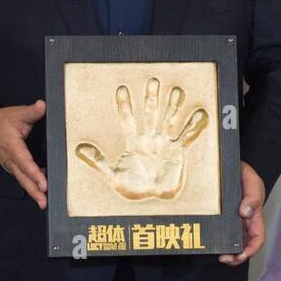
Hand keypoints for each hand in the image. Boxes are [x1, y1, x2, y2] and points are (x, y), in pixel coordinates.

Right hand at [0, 99, 48, 207]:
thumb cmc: (1, 122)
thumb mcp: (17, 113)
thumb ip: (31, 111)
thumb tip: (42, 106)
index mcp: (12, 146)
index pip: (25, 162)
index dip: (35, 174)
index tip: (44, 184)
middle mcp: (10, 159)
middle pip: (23, 178)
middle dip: (34, 191)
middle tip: (44, 202)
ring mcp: (10, 165)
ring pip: (22, 180)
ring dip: (32, 192)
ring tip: (43, 202)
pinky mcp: (12, 167)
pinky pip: (21, 178)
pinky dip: (30, 186)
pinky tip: (40, 190)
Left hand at [74, 79, 208, 201]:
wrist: (153, 200)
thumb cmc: (133, 188)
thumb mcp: (112, 176)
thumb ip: (97, 162)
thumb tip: (79, 148)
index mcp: (134, 142)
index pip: (128, 119)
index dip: (125, 105)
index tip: (122, 89)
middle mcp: (150, 139)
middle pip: (150, 114)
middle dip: (151, 98)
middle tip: (153, 81)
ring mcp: (165, 144)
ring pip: (169, 120)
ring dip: (172, 106)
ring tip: (176, 91)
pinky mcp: (179, 152)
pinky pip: (188, 136)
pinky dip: (194, 126)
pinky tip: (201, 113)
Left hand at [219, 161, 265, 265]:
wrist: (228, 165)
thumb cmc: (244, 174)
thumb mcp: (251, 180)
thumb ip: (252, 195)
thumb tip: (245, 212)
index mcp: (255, 215)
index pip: (258, 238)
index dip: (252, 249)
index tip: (241, 254)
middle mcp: (245, 222)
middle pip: (245, 246)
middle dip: (237, 257)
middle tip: (224, 259)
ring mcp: (233, 221)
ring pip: (233, 243)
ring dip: (227, 253)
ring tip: (218, 255)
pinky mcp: (222, 219)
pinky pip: (221, 234)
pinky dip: (218, 242)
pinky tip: (210, 243)